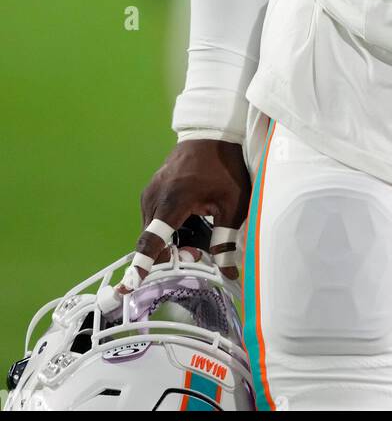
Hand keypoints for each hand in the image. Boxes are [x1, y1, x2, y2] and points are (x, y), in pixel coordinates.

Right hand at [99, 140, 250, 311]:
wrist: (212, 133)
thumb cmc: (225, 167)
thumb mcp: (233, 204)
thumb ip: (226, 239)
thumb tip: (229, 272)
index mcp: (173, 200)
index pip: (152, 241)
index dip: (141, 266)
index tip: (128, 287)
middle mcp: (154, 197)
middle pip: (151, 241)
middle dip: (168, 256)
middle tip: (195, 256)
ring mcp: (149, 192)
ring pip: (151, 231)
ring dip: (167, 243)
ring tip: (195, 239)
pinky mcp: (151, 190)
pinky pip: (153, 218)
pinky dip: (165, 229)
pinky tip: (188, 224)